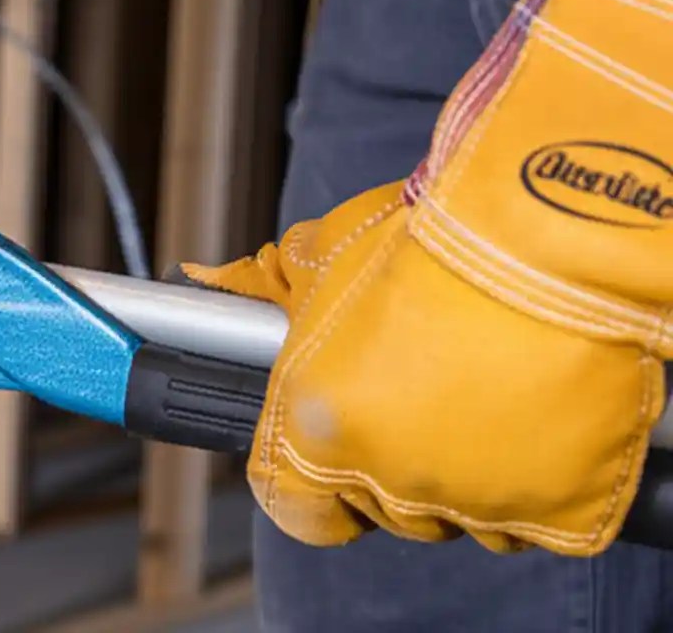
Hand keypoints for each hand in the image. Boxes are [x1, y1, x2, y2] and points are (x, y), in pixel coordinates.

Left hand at [181, 0, 672, 556]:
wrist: (541, 232)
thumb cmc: (423, 239)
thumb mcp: (322, 255)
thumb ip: (262, 285)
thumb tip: (201, 280)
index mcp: (316, 431)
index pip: (291, 503)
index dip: (304, 480)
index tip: (322, 451)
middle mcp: (386, 480)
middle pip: (375, 507)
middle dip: (383, 463)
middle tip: (410, 401)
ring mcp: (470, 499)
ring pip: (448, 516)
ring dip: (450, 475)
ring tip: (469, 400)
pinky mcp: (552, 504)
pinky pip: (524, 522)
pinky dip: (521, 486)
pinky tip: (520, 425)